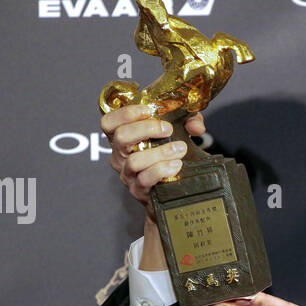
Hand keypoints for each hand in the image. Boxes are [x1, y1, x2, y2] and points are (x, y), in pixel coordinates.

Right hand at [99, 105, 206, 269]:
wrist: (171, 196)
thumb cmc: (169, 159)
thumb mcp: (178, 135)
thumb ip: (187, 123)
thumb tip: (196, 124)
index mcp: (123, 139)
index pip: (109, 122)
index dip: (125, 113)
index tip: (148, 109)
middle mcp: (119, 157)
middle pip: (120, 137)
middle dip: (146, 128)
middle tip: (167, 129)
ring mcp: (127, 175)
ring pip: (134, 161)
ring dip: (159, 152)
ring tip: (180, 149)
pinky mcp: (138, 191)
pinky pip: (145, 179)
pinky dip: (162, 170)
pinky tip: (176, 166)